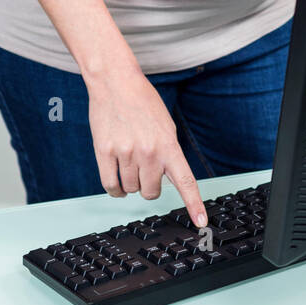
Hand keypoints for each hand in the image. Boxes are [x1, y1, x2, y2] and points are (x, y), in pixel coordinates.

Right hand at [88, 68, 207, 225]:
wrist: (115, 82)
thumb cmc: (142, 102)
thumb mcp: (166, 125)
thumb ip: (169, 151)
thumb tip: (169, 177)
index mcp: (168, 145)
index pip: (185, 181)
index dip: (194, 204)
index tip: (200, 222)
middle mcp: (149, 151)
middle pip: (151, 192)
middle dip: (149, 185)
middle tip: (145, 168)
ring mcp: (126, 153)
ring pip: (130, 189)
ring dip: (130, 183)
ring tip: (129, 161)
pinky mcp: (105, 152)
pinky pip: (111, 186)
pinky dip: (115, 189)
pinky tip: (117, 179)